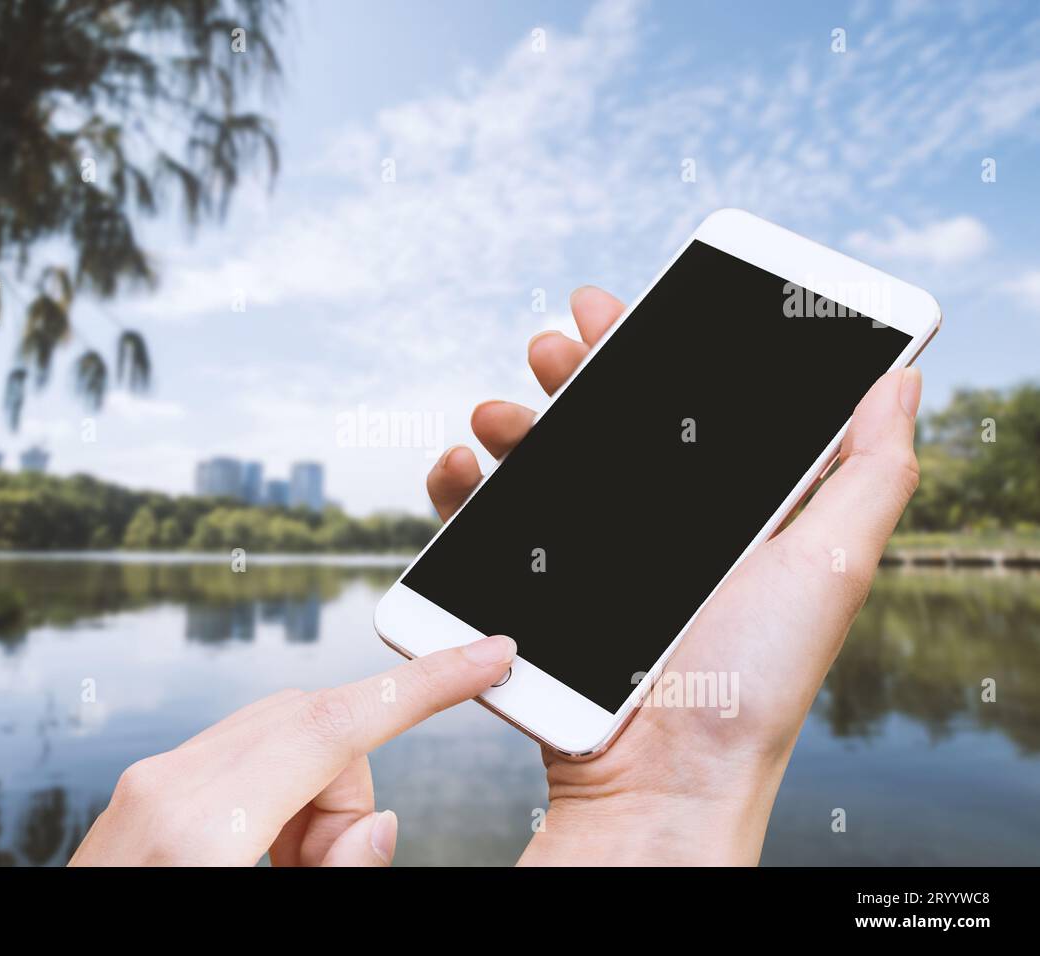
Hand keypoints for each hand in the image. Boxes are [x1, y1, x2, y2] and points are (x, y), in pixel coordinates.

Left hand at [69, 634, 516, 865]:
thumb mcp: (273, 934)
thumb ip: (341, 876)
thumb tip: (375, 822)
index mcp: (201, 828)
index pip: (338, 724)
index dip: (426, 685)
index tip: (485, 655)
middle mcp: (169, 785)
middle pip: (316, 727)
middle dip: (353, 785)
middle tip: (331, 865)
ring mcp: (150, 782)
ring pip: (284, 738)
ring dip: (314, 798)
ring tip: (284, 873)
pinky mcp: (146, 790)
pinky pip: (244, 759)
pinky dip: (277, 799)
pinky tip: (258, 859)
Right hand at [427, 286, 922, 864]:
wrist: (664, 784)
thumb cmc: (754, 683)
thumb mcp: (831, 568)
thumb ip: (868, 472)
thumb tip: (899, 377)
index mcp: (712, 514)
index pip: (676, 411)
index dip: (641, 351)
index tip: (610, 308)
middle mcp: (646, 531)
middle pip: (596, 426)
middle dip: (568, 371)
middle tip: (552, 343)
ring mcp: (582, 565)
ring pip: (531, 468)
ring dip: (507, 421)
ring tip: (497, 412)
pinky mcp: (527, 600)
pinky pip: (478, 532)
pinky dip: (456, 490)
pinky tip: (457, 467)